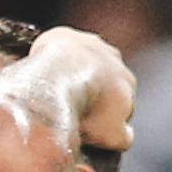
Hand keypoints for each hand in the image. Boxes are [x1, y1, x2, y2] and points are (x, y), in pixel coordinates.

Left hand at [46, 24, 137, 157]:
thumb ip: (125, 136)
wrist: (61, 80)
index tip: (90, 123)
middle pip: (104, 76)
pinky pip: (58, 48)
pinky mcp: (63, 35)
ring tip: (57, 91)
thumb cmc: (89, 110)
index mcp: (128, 81)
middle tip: (73, 107)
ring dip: (74, 72)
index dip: (106, 113)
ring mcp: (88, 43)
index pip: (122, 99)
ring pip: (82, 60)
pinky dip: (52, 59)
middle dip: (93, 90)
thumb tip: (127, 134)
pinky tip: (43, 73)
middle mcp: (113, 57)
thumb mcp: (114, 136)